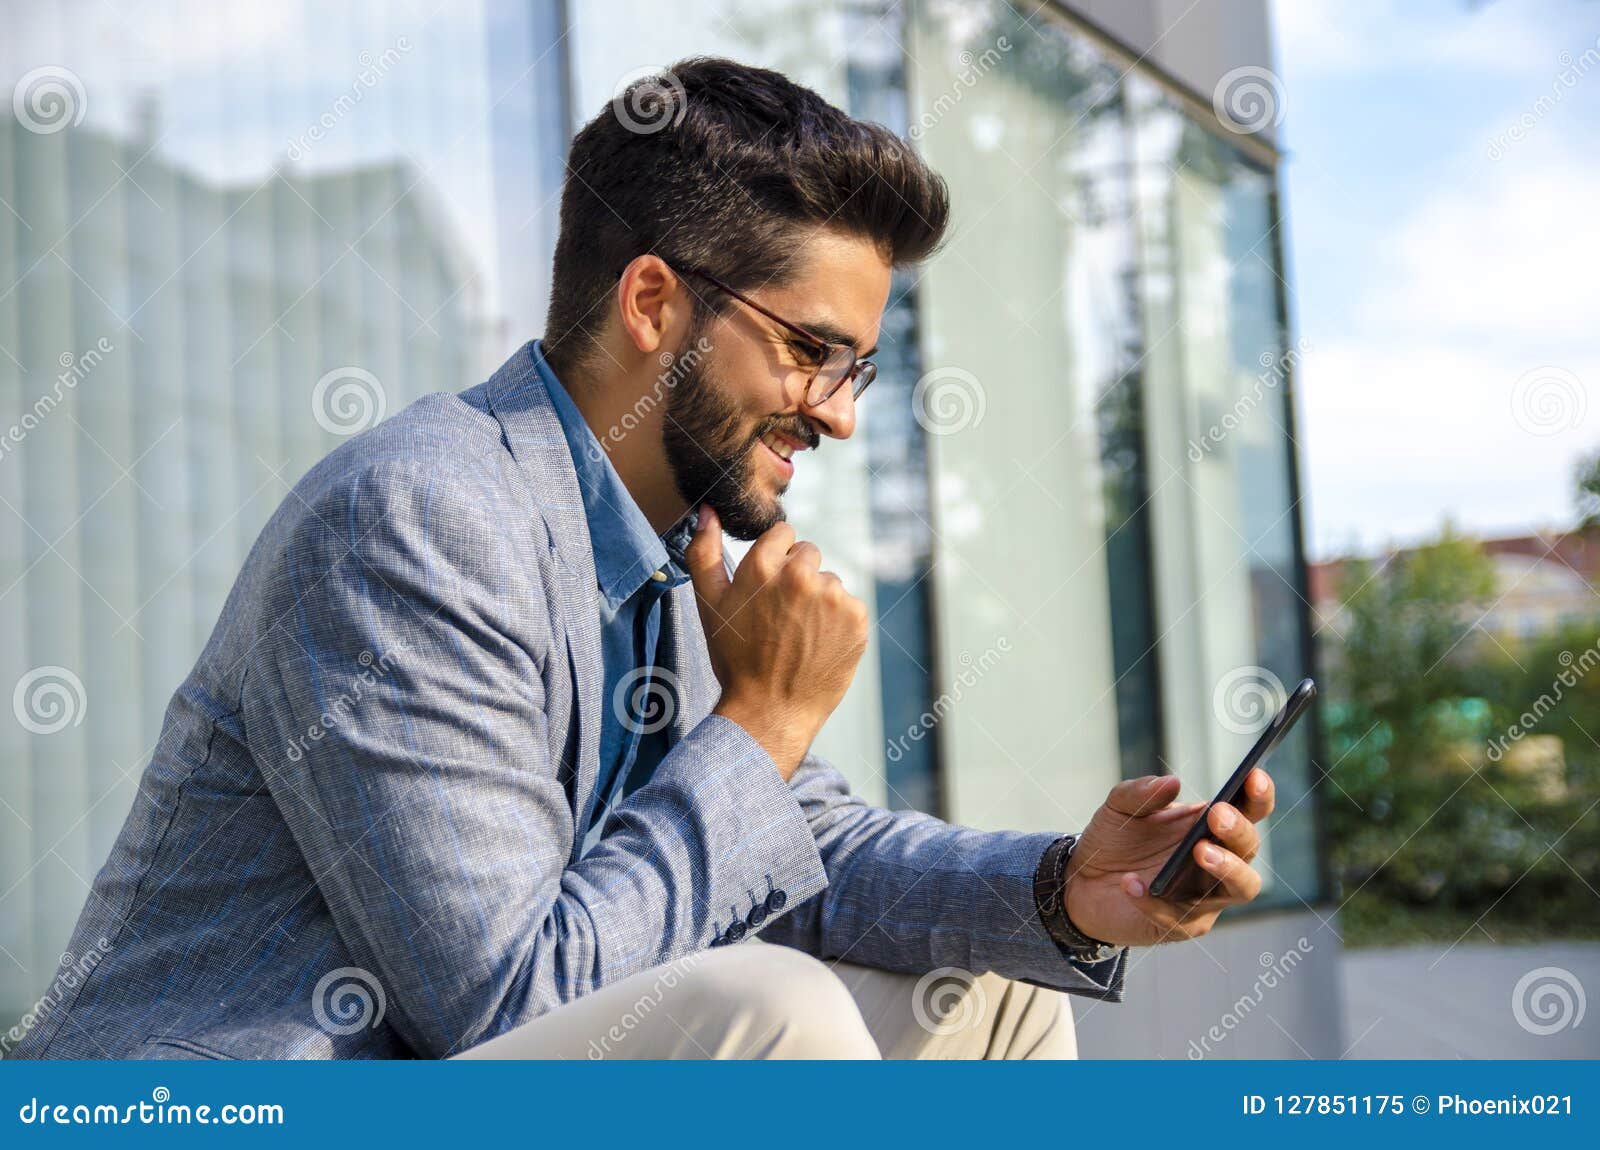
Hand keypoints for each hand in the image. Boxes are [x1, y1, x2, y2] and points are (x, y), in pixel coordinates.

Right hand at [684, 505, 869, 778]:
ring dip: (818, 600)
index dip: (775, 560)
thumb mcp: (709, 604)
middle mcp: (800, 574)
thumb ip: (704, 551)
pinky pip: (849, 605)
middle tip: (782, 616)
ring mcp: (832, 596)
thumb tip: (708, 510)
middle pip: (808, 554)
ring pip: (829, 581)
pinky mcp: (857, 617)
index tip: (768, 589)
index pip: (783, 533)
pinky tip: (819, 644)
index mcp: (763, 565)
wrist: (771, 710)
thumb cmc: (735, 658)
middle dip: (797, 577)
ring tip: (799, 635)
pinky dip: (838, 621)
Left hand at [1061, 770, 1274, 945]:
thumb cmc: (1115, 841)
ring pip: (1241, 888)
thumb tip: (1171, 783)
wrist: (1081, 882)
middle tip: (1217, 816)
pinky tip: (1130, 883)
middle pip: (1249, 848)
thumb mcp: (1119, 808)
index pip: (1249, 810)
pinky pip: (1180, 918)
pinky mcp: (1181, 926)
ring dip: (1227, 868)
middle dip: (1238, 831)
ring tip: (1199, 850)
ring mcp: (1205, 897)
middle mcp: (1218, 861)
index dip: (1258, 794)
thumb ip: (1141, 792)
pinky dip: (1155, 901)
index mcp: (1210, 827)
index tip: (1254, 775)